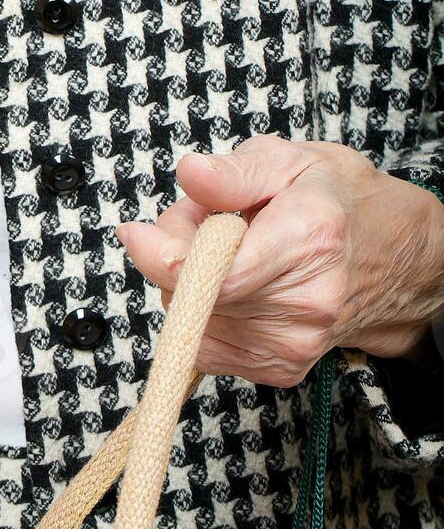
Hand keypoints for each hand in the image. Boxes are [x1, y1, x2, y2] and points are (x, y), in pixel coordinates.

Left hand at [115, 136, 443, 387]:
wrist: (390, 254)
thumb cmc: (333, 200)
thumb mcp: (286, 160)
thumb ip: (234, 171)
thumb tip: (189, 172)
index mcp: (309, 241)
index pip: (218, 275)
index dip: (165, 256)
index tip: (137, 233)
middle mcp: (308, 302)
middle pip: (196, 295)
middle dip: (180, 254)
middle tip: (207, 221)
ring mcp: (297, 342)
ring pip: (195, 321)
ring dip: (192, 284)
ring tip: (231, 251)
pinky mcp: (282, 368)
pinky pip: (207, 346)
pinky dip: (205, 314)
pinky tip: (235, 286)